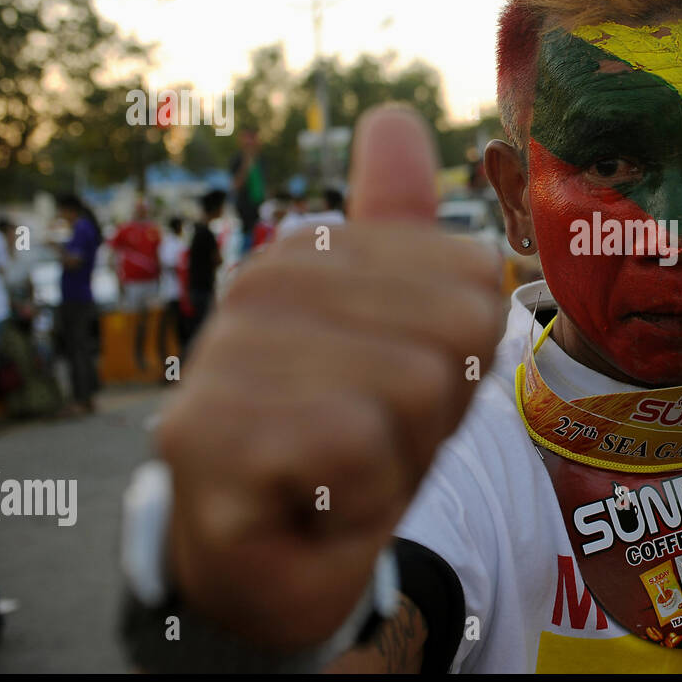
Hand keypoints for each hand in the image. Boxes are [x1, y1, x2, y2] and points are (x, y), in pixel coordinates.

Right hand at [158, 105, 504, 650]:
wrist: (275, 566)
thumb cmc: (348, 446)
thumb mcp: (406, 338)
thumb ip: (403, 235)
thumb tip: (394, 114)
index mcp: (313, 254)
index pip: (474, 281)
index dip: (464, 363)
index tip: (404, 400)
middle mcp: (259, 285)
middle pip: (453, 330)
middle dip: (436, 414)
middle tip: (373, 444)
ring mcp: (224, 354)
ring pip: (411, 386)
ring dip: (399, 458)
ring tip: (342, 472)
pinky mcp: (207, 432)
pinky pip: (359, 444)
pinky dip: (362, 495)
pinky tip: (314, 503)